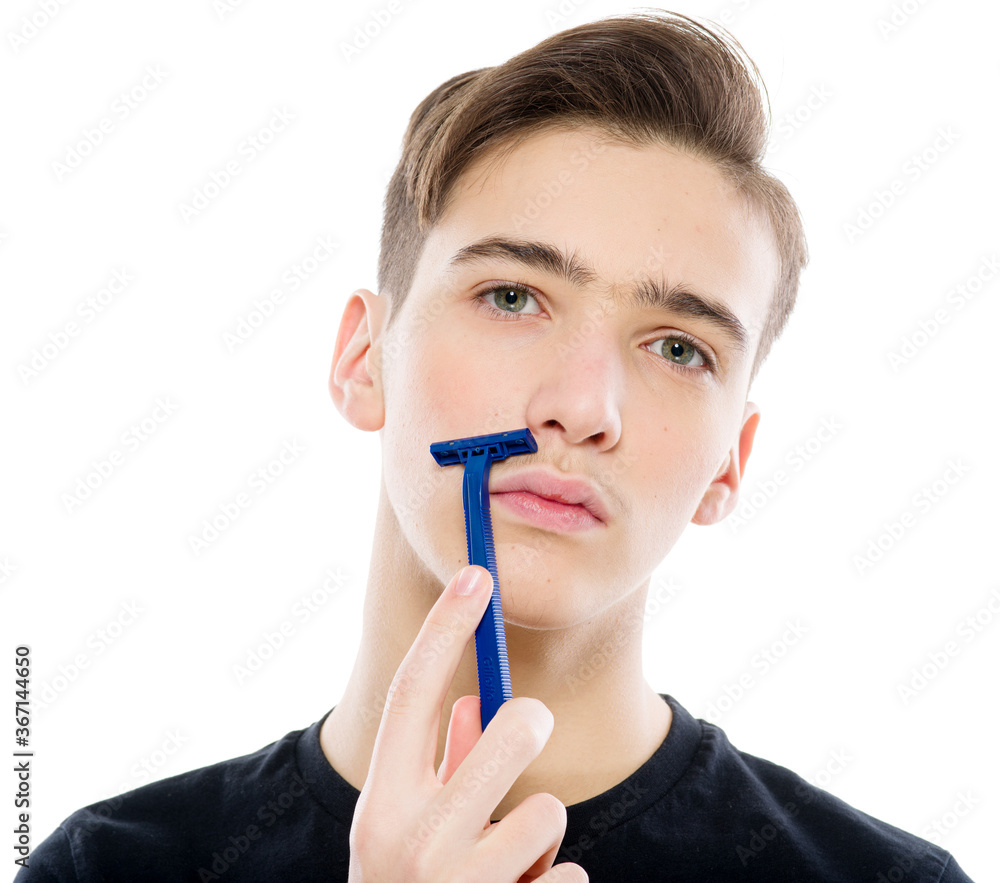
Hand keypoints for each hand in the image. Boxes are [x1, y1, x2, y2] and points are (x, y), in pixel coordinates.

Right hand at [347, 564, 587, 881]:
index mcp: (382, 804)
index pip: (413, 693)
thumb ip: (436, 771)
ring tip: (506, 868)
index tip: (478, 572)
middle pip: (505, 729)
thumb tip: (467, 710)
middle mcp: (409, 839)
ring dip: (538, 837)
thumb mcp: (403, 835)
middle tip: (524, 731)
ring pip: (548, 809)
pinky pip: (568, 877)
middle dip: (528, 725)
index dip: (445, 629)